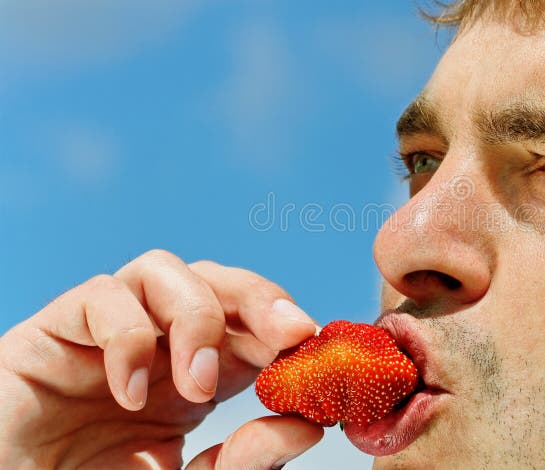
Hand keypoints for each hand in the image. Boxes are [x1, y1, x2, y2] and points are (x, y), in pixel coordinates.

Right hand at [0, 250, 322, 468]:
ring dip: (197, 317)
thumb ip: (246, 458)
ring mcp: (105, 334)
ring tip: (200, 387)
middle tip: (290, 334)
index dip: (286, 322)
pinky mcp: (53, 333)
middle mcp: (155, 344)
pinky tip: (132, 395)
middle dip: (260, 298)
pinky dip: (127, 338)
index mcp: (194, 375)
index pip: (250, 322)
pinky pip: (98, 297)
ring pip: (162, 269)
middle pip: (216, 279)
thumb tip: (308, 424)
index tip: (315, 343)